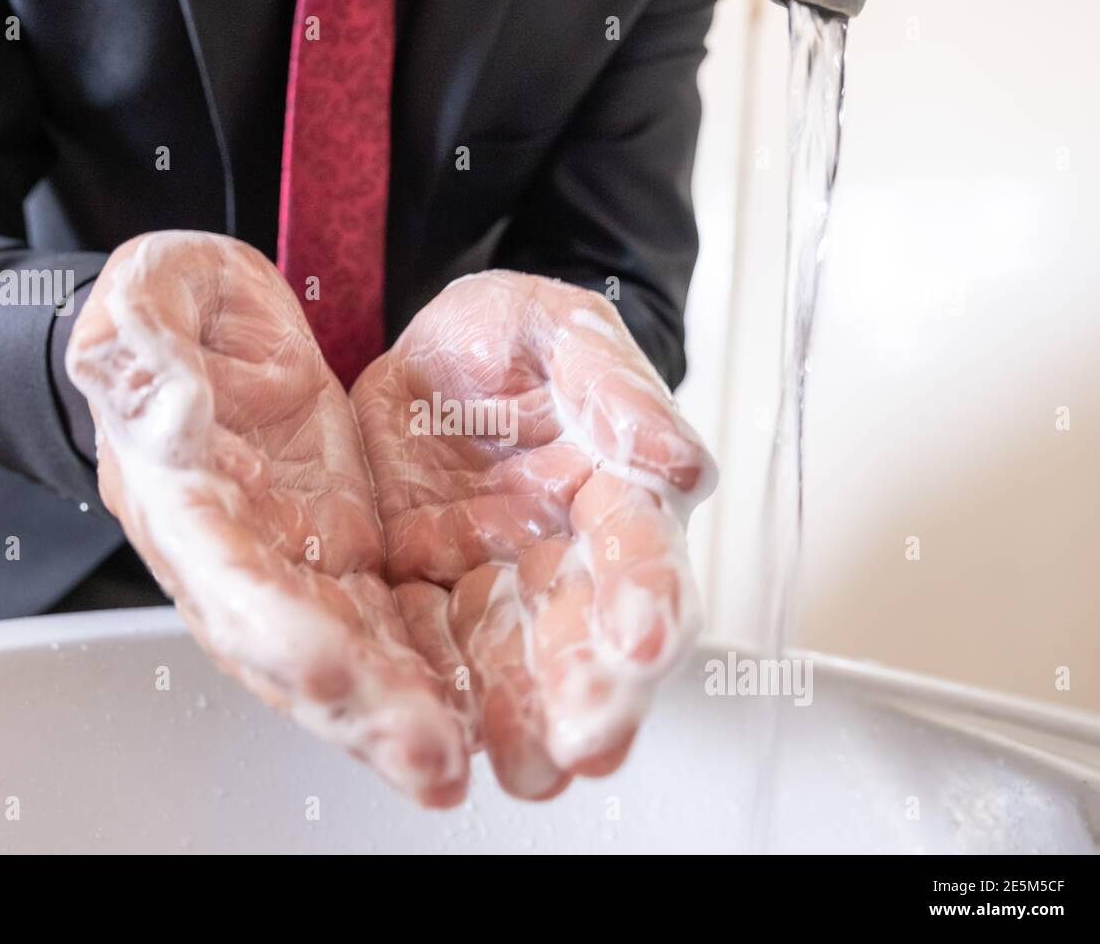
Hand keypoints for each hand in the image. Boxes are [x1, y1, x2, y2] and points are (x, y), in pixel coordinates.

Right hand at [66, 232, 469, 805]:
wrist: (218, 338)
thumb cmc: (179, 314)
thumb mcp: (155, 292)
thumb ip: (144, 341)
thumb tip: (145, 385)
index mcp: (180, 496)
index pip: (226, 575)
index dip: (277, 630)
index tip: (333, 674)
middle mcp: (235, 558)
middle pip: (295, 650)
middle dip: (359, 709)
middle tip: (428, 759)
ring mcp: (293, 566)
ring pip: (348, 656)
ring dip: (398, 716)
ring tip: (458, 761)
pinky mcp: (345, 559)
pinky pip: (387, 628)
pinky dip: (426, 675)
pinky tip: (476, 713)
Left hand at [352, 271, 715, 798]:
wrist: (424, 358)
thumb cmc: (507, 340)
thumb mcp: (558, 332)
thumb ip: (612, 388)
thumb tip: (676, 456)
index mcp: (614, 489)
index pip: (643, 550)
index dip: (647, 597)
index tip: (643, 644)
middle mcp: (562, 554)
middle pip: (587, 632)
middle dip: (591, 692)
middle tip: (585, 743)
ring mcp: (491, 580)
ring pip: (512, 660)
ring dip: (522, 720)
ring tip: (526, 767)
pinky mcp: (423, 590)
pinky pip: (426, 646)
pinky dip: (436, 693)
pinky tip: (438, 731)